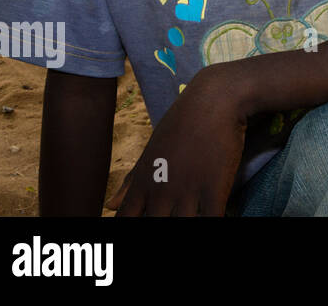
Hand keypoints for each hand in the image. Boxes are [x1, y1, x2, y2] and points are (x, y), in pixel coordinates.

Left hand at [107, 73, 246, 215]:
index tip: (143, 221)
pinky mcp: (215, 189)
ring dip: (186, 225)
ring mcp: (187, 192)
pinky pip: (211, 220)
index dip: (129, 227)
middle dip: (158, 229)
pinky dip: (212, 223)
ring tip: (191, 217)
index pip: (124, 220)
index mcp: (142, 184)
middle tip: (170, 216)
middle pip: (152, 228)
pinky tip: (218, 218)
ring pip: (181, 227)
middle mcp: (160, 193)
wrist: (215, 99)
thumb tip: (109, 207)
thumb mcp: (151, 151)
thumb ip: (130, 182)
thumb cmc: (181, 123)